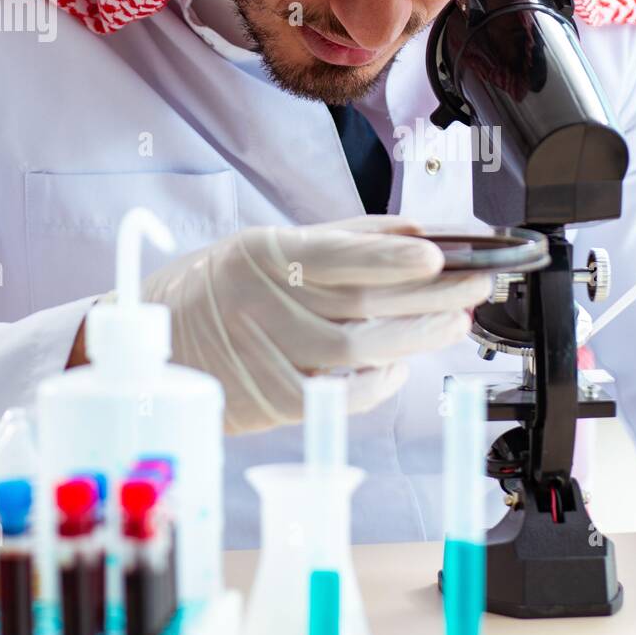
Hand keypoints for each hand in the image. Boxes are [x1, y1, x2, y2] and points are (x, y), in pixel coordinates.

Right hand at [134, 216, 489, 432]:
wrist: (159, 343)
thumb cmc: (226, 286)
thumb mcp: (272, 244)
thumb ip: (346, 238)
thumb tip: (417, 234)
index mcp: (262, 253)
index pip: (338, 255)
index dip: (391, 258)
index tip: (440, 256)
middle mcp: (261, 302)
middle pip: (361, 304)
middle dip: (429, 296)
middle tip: (476, 285)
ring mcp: (265, 355)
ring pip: (359, 352)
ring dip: (417, 339)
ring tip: (456, 322)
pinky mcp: (272, 401)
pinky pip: (341, 395)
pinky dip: (380, 382)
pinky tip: (404, 366)